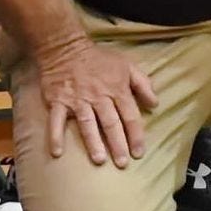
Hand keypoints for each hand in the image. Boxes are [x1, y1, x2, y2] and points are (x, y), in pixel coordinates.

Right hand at [38, 38, 157, 167]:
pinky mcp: (58, 101)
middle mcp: (98, 97)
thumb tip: (155, 104)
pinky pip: (56, 120)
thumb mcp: (127, 65)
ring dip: (93, 141)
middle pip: (110, 122)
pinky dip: (55, 136)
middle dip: (117, 143)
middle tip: (122, 163)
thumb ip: (143, 84)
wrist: (66, 48)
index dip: (135, 134)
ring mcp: (77, 100)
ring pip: (87, 123)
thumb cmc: (99, 59)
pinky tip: (57, 152)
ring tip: (99, 159)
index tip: (138, 153)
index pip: (129, 115)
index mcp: (116, 89)